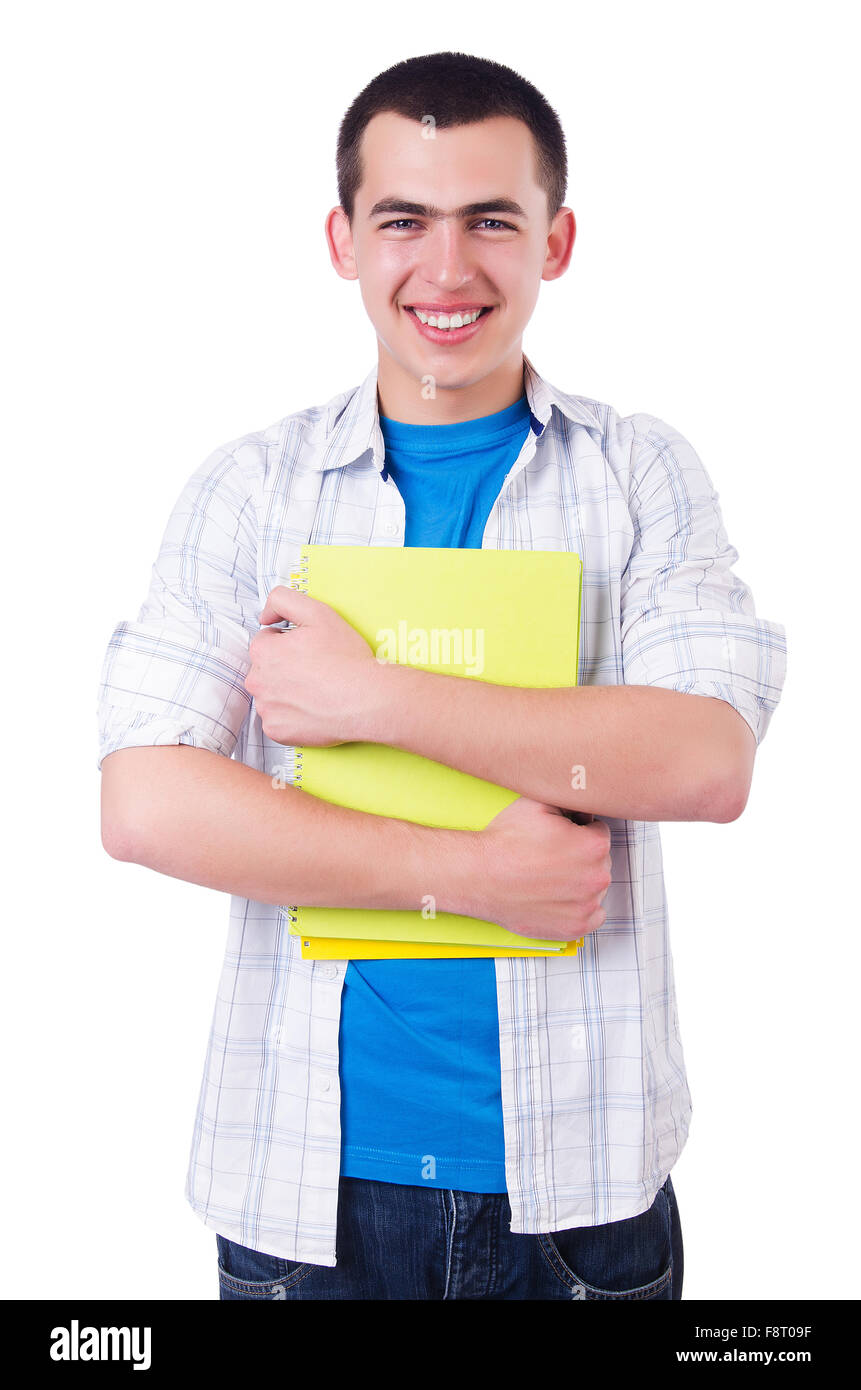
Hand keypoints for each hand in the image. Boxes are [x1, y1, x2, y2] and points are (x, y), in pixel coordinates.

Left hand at [244, 587, 379, 746]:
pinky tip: (313, 709)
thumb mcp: (318, 612)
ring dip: (286, 691)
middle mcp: (257, 681)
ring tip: (316, 691)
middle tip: (314, 670)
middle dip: (284, 667)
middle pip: (265, 669)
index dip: (288, 642)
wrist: (367, 700)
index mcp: (263, 651)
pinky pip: (278, 719)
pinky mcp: (276, 731)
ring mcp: (266, 709)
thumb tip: (265, 616)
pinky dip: (292, 716)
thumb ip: (283, 600)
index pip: (266, 641)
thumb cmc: (345, 658)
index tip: (308, 650)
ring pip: (271, 695)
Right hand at [473, 796, 611, 940]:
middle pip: (599, 861)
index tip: (561, 838)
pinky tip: (558, 898)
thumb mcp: (539, 803)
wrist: (478, 876)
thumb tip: (583, 807)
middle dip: (581, 857)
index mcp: (593, 846)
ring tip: (549, 878)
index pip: (600, 833)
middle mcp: (597, 878)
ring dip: (580, 882)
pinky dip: (580, 908)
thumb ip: (570, 803)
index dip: (579, 831)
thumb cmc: (505, 842)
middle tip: (551, 857)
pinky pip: (594, 916)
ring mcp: (587, 906)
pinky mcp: (576, 927)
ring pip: (595, 888)